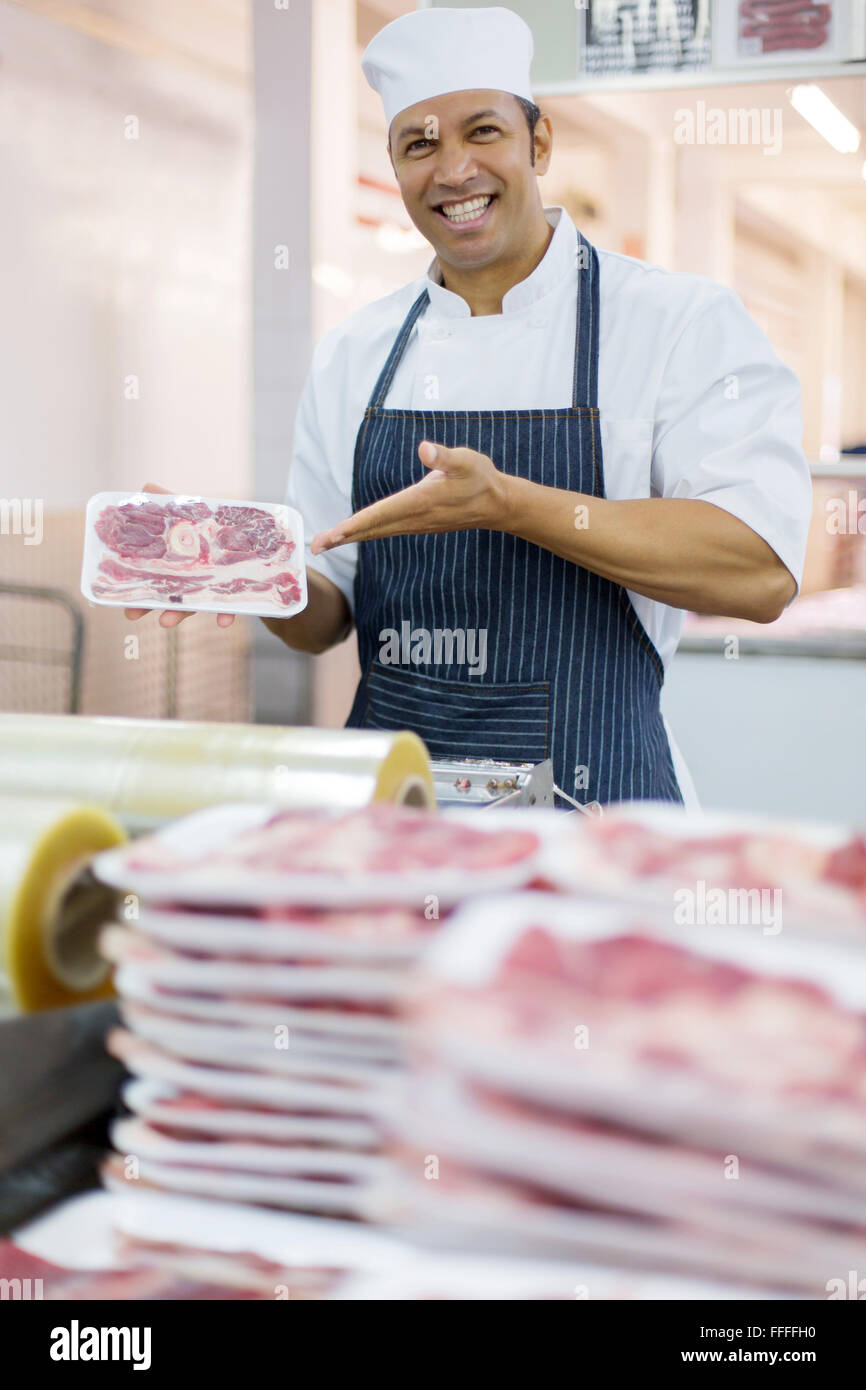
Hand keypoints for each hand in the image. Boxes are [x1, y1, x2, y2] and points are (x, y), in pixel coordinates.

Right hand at [123, 482, 234, 627]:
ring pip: (193, 604)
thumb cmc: (216, 527)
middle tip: (131, 614)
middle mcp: (190, 578)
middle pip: (166, 593)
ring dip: (178, 613)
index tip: (119, 600)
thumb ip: (172, 503)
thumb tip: (146, 488)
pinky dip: (225, 613)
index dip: (135, 585)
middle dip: (148, 604)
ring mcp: (211, 588)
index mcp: (176, 560)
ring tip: (165, 622)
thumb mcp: (193, 512)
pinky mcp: (234, 594)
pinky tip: (223, 621)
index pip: (151, 574)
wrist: (260, 543)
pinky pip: (229, 606)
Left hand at [310, 441, 509, 552]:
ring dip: (349, 538)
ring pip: (376, 532)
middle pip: (372, 529)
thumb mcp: (466, 460)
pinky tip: (351, 535)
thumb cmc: (480, 477)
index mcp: (421, 501)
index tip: (334, 533)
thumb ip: (444, 456)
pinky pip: (384, 531)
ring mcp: (415, 524)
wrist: (496, 504)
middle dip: (342, 537)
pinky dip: (364, 534)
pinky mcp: (416, 524)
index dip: (355, 523)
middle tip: (314, 546)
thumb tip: (425, 448)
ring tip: (323, 543)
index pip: (381, 514)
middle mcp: (414, 517)